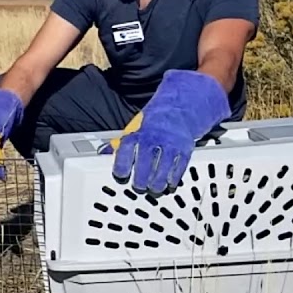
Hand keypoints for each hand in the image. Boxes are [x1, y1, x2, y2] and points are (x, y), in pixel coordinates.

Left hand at [98, 70, 230, 194]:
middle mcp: (155, 136)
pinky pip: (179, 164)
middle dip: (141, 177)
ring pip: (162, 166)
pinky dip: (174, 175)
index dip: (122, 162)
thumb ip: (126, 139)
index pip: (127, 147)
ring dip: (157, 180)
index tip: (120, 174)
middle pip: (145, 161)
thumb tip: (108, 151)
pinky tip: (170, 182)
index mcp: (141, 129)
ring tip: (153, 188)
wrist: (185, 103)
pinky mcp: (185, 147)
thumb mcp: (139, 123)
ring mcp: (171, 142)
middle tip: (138, 185)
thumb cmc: (158, 117)